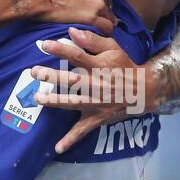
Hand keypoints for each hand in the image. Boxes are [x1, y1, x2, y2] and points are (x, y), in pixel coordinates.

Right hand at [16, 0, 114, 34]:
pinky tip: (94, 30)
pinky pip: (106, 28)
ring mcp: (99, 5)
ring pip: (109, 15)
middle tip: (86, 9)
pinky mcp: (92, 20)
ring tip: (90, 22)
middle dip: (101, 5)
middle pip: (108, 0)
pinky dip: (102, 30)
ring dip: (102, 18)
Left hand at [30, 27, 156, 153]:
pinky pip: (82, 130)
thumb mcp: (114, 48)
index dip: (61, 49)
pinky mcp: (96, 118)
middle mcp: (96, 85)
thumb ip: (93, 40)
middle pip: (72, 80)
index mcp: (99, 67)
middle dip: (52, 76)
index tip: (44, 44)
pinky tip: (58, 148)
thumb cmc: (125, 66)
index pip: (78, 56)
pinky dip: (71, 140)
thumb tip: (72, 32)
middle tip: (34, 72)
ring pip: (72, 103)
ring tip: (37, 98)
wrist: (144, 90)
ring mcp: (96, 103)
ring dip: (54, 101)